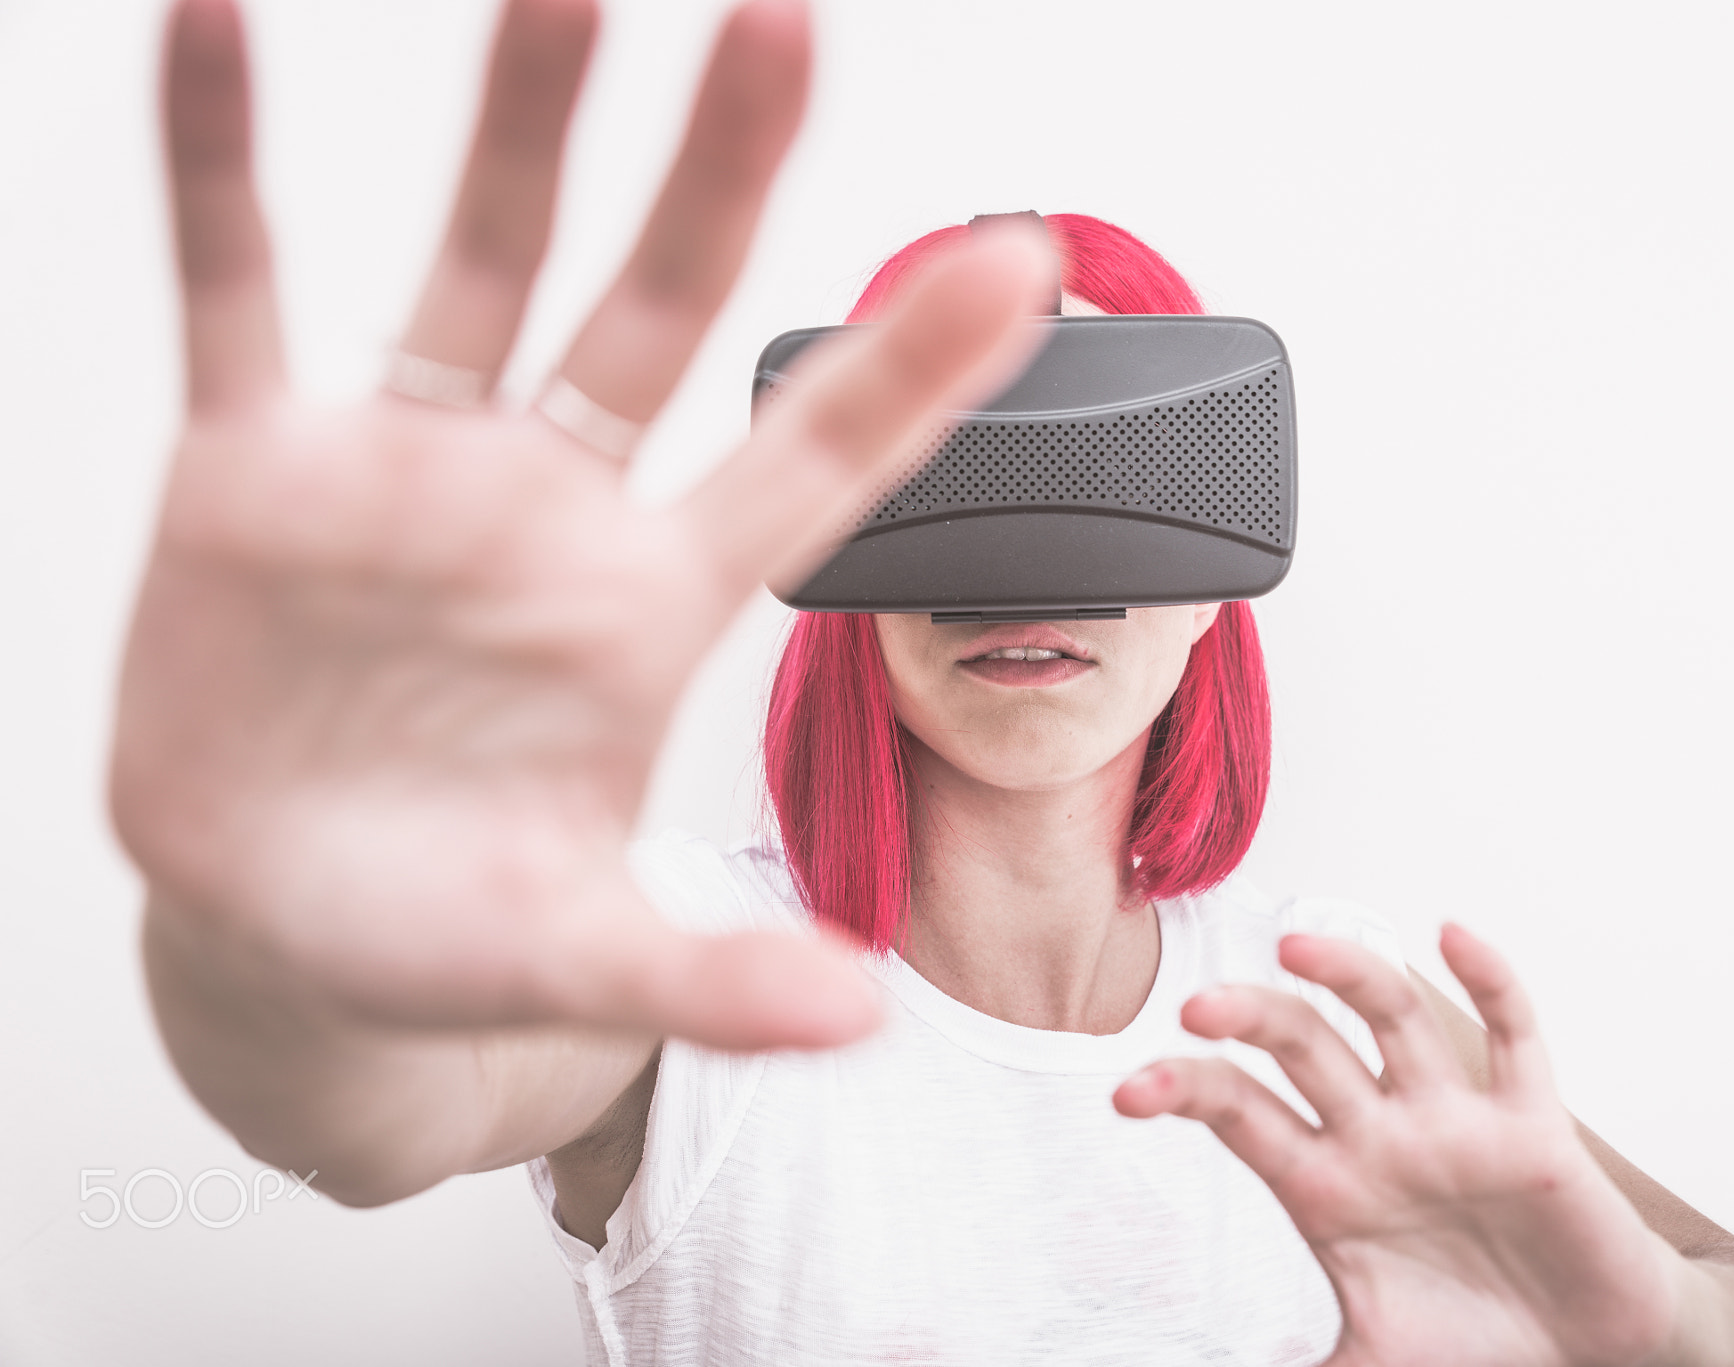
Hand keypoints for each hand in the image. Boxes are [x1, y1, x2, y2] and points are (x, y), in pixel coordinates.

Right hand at [112, 0, 1049, 1048]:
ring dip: (519, 126)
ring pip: (479, 266)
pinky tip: (216, 28)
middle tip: (782, 23)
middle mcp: (546, 512)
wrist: (290, 931)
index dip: (913, 372)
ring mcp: (407, 475)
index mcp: (647, 612)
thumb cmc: (449, 933)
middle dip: (718, 175)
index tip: (1027, 265)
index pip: (812, 468)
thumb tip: (859, 1019)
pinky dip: (221, 167)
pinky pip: (237, 290)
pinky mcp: (255, 471)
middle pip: (656, 312)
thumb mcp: (576, 960)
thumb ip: (705, 978)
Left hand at [1114, 926, 1690, 1366]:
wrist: (1581, 1351)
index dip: (1185, 1091)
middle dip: (1253, 1020)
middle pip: (1304, 1046)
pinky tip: (1453, 935)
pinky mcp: (1534, 1125)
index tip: (1125, 1091)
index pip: (1241, 1113)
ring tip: (1297, 947)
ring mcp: (1454, 1119)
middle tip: (1199, 1006)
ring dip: (1351, 975)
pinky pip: (1516, 1035)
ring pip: (1394, 1018)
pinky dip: (1492, 980)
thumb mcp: (1366, 1363)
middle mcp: (1381, 1132)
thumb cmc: (1469, 1338)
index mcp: (1327, 1182)